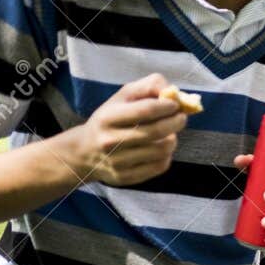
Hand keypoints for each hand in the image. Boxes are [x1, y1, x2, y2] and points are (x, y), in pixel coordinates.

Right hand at [66, 74, 187, 185]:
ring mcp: (117, 162)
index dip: (167, 106)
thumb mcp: (122, 97)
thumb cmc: (110, 119)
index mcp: (107, 117)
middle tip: (181, 117)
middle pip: (156, 131)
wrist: (83, 152)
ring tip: (169, 134)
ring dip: (173, 139)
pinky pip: (160, 166)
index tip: (176, 104)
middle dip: (176, 122)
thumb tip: (172, 91)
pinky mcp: (125, 177)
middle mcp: (110, 141)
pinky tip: (160, 149)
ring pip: (162, 150)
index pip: (145, 110)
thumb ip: (148, 87)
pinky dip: (167, 156)